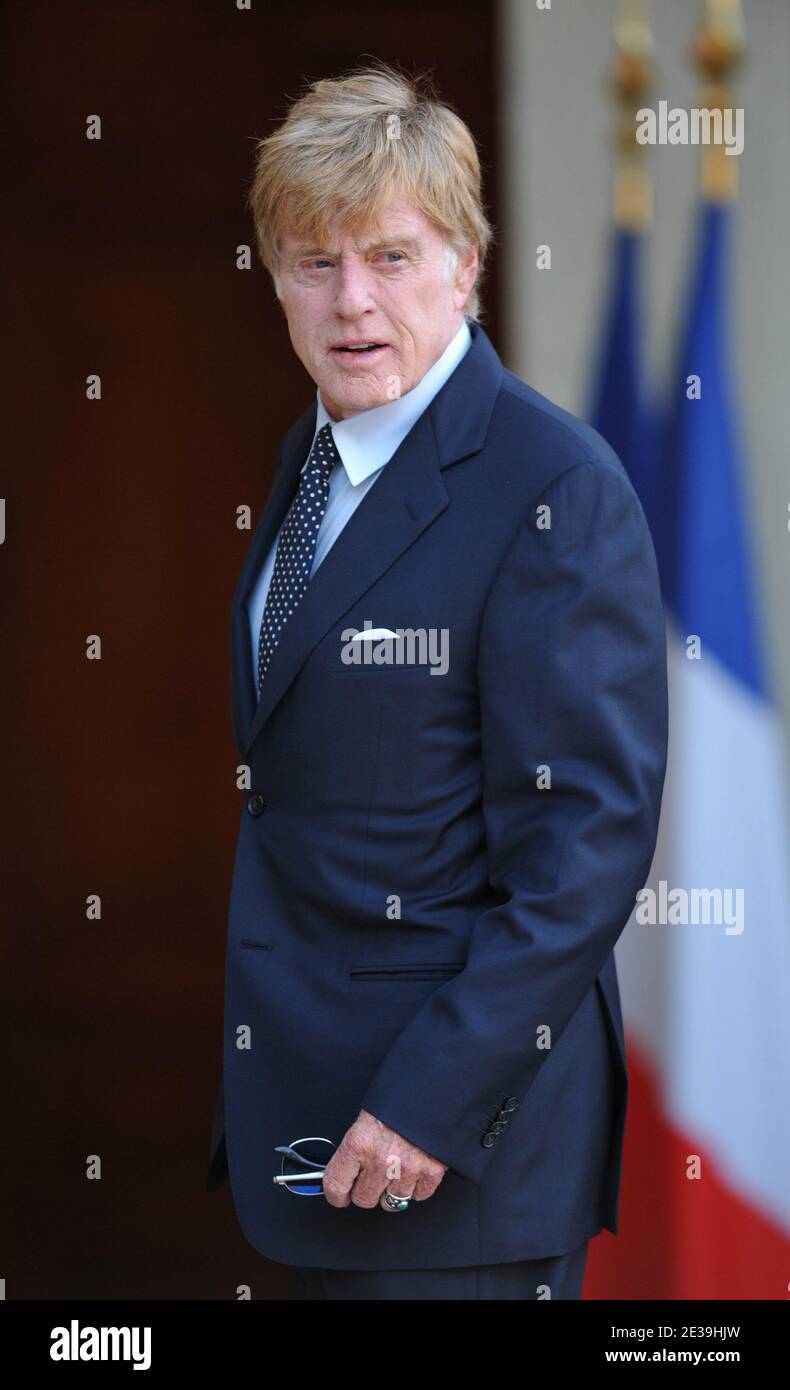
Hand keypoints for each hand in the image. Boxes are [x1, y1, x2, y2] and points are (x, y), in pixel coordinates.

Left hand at [321, 1108, 448, 1211]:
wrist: (434, 1085)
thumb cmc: (400, 1097)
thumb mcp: (368, 1117)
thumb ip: (357, 1147)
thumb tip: (348, 1171)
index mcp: (359, 1143)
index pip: (336, 1184)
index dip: (336, 1195)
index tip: (339, 1196)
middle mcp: (381, 1160)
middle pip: (364, 1199)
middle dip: (366, 1192)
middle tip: (371, 1180)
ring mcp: (407, 1168)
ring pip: (392, 1202)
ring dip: (392, 1192)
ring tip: (396, 1173)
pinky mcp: (431, 1172)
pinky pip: (418, 1196)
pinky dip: (416, 1187)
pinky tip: (414, 1171)